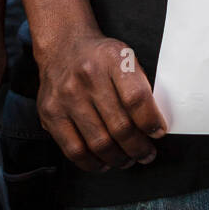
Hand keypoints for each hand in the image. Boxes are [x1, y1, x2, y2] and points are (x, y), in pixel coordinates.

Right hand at [36, 34, 166, 171]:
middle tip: (147, 154)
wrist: (64, 47)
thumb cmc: (102, 58)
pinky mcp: (49, 113)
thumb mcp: (127, 58)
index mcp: (112, 59)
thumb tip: (154, 125)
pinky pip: (73, 149)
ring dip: (118, 158)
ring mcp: (66, 96)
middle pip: (119, 126)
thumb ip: (139, 87)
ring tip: (128, 160)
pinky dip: (92, 162)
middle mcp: (87, 77)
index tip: (159, 133)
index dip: (150, 121)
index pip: (136, 98)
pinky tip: (104, 162)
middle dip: (138, 147)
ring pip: (98, 142)